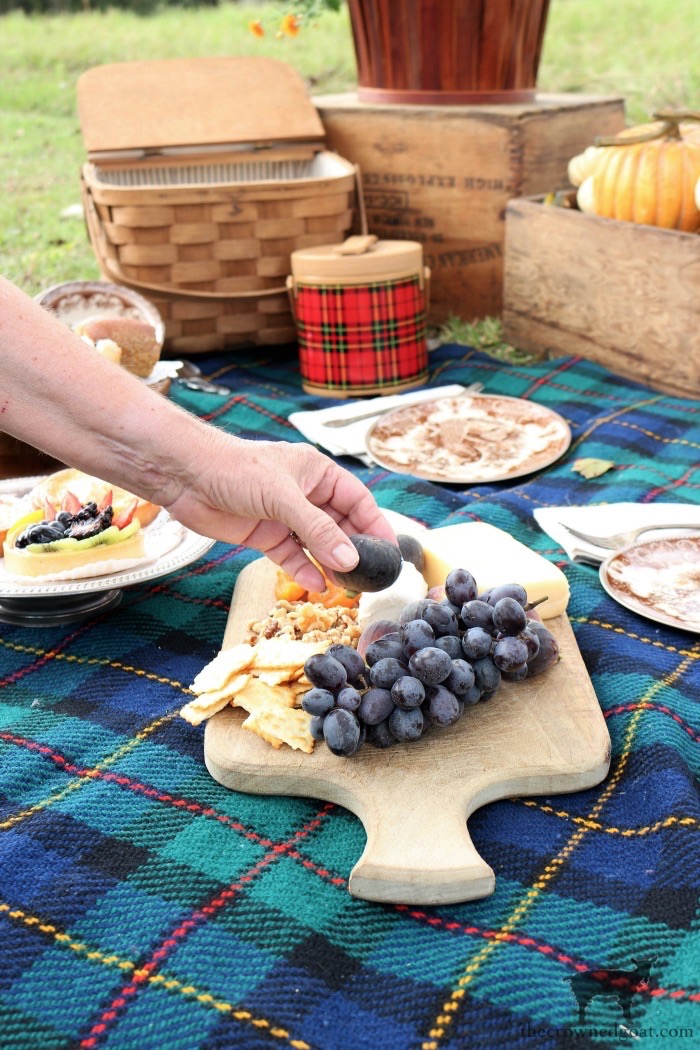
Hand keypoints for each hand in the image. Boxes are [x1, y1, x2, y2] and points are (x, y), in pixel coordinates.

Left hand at [166, 435, 396, 590]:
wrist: (186, 476)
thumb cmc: (236, 469)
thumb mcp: (284, 498)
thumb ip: (318, 531)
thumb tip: (349, 560)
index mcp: (317, 473)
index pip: (357, 500)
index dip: (375, 525)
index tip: (390, 551)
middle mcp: (304, 494)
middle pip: (339, 525)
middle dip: (354, 550)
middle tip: (370, 576)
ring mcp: (284, 516)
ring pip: (316, 544)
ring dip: (329, 564)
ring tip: (347, 587)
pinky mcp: (264, 535)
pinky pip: (291, 556)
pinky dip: (302, 571)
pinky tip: (315, 586)